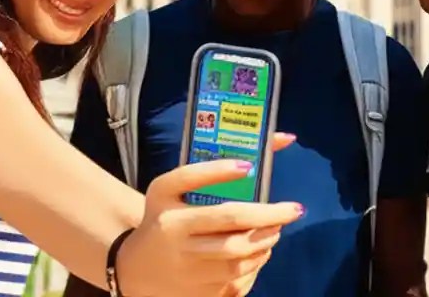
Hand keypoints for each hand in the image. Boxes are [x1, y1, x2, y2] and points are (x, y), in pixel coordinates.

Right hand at [119, 133, 303, 296]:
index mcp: (166, 204)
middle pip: (230, 225)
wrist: (136, 269)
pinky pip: (235, 277)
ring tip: (276, 230)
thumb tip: (274, 145)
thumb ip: (210, 170)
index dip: (221, 171)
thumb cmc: (164, 218)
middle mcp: (173, 232)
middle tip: (292, 210)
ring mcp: (184, 265)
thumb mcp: (171, 190)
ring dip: (266, 241)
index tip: (249, 167)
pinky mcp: (194, 288)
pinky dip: (255, 261)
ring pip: (237, 254)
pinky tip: (261, 250)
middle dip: (269, 217)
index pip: (193, 182)